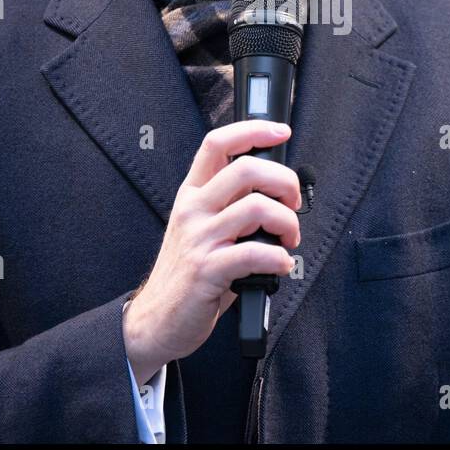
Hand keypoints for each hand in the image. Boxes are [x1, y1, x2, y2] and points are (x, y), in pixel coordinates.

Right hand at [123, 120, 301, 384]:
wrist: (156, 319)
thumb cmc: (188, 274)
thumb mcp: (201, 228)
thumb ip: (231, 207)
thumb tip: (278, 193)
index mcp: (192, 194)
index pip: (217, 143)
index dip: (253, 130)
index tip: (280, 132)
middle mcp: (193, 210)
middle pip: (246, 169)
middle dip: (284, 182)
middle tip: (293, 203)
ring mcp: (199, 239)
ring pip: (256, 208)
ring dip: (286, 222)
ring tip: (288, 240)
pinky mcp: (207, 270)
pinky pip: (255, 253)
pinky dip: (279, 259)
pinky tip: (279, 266)